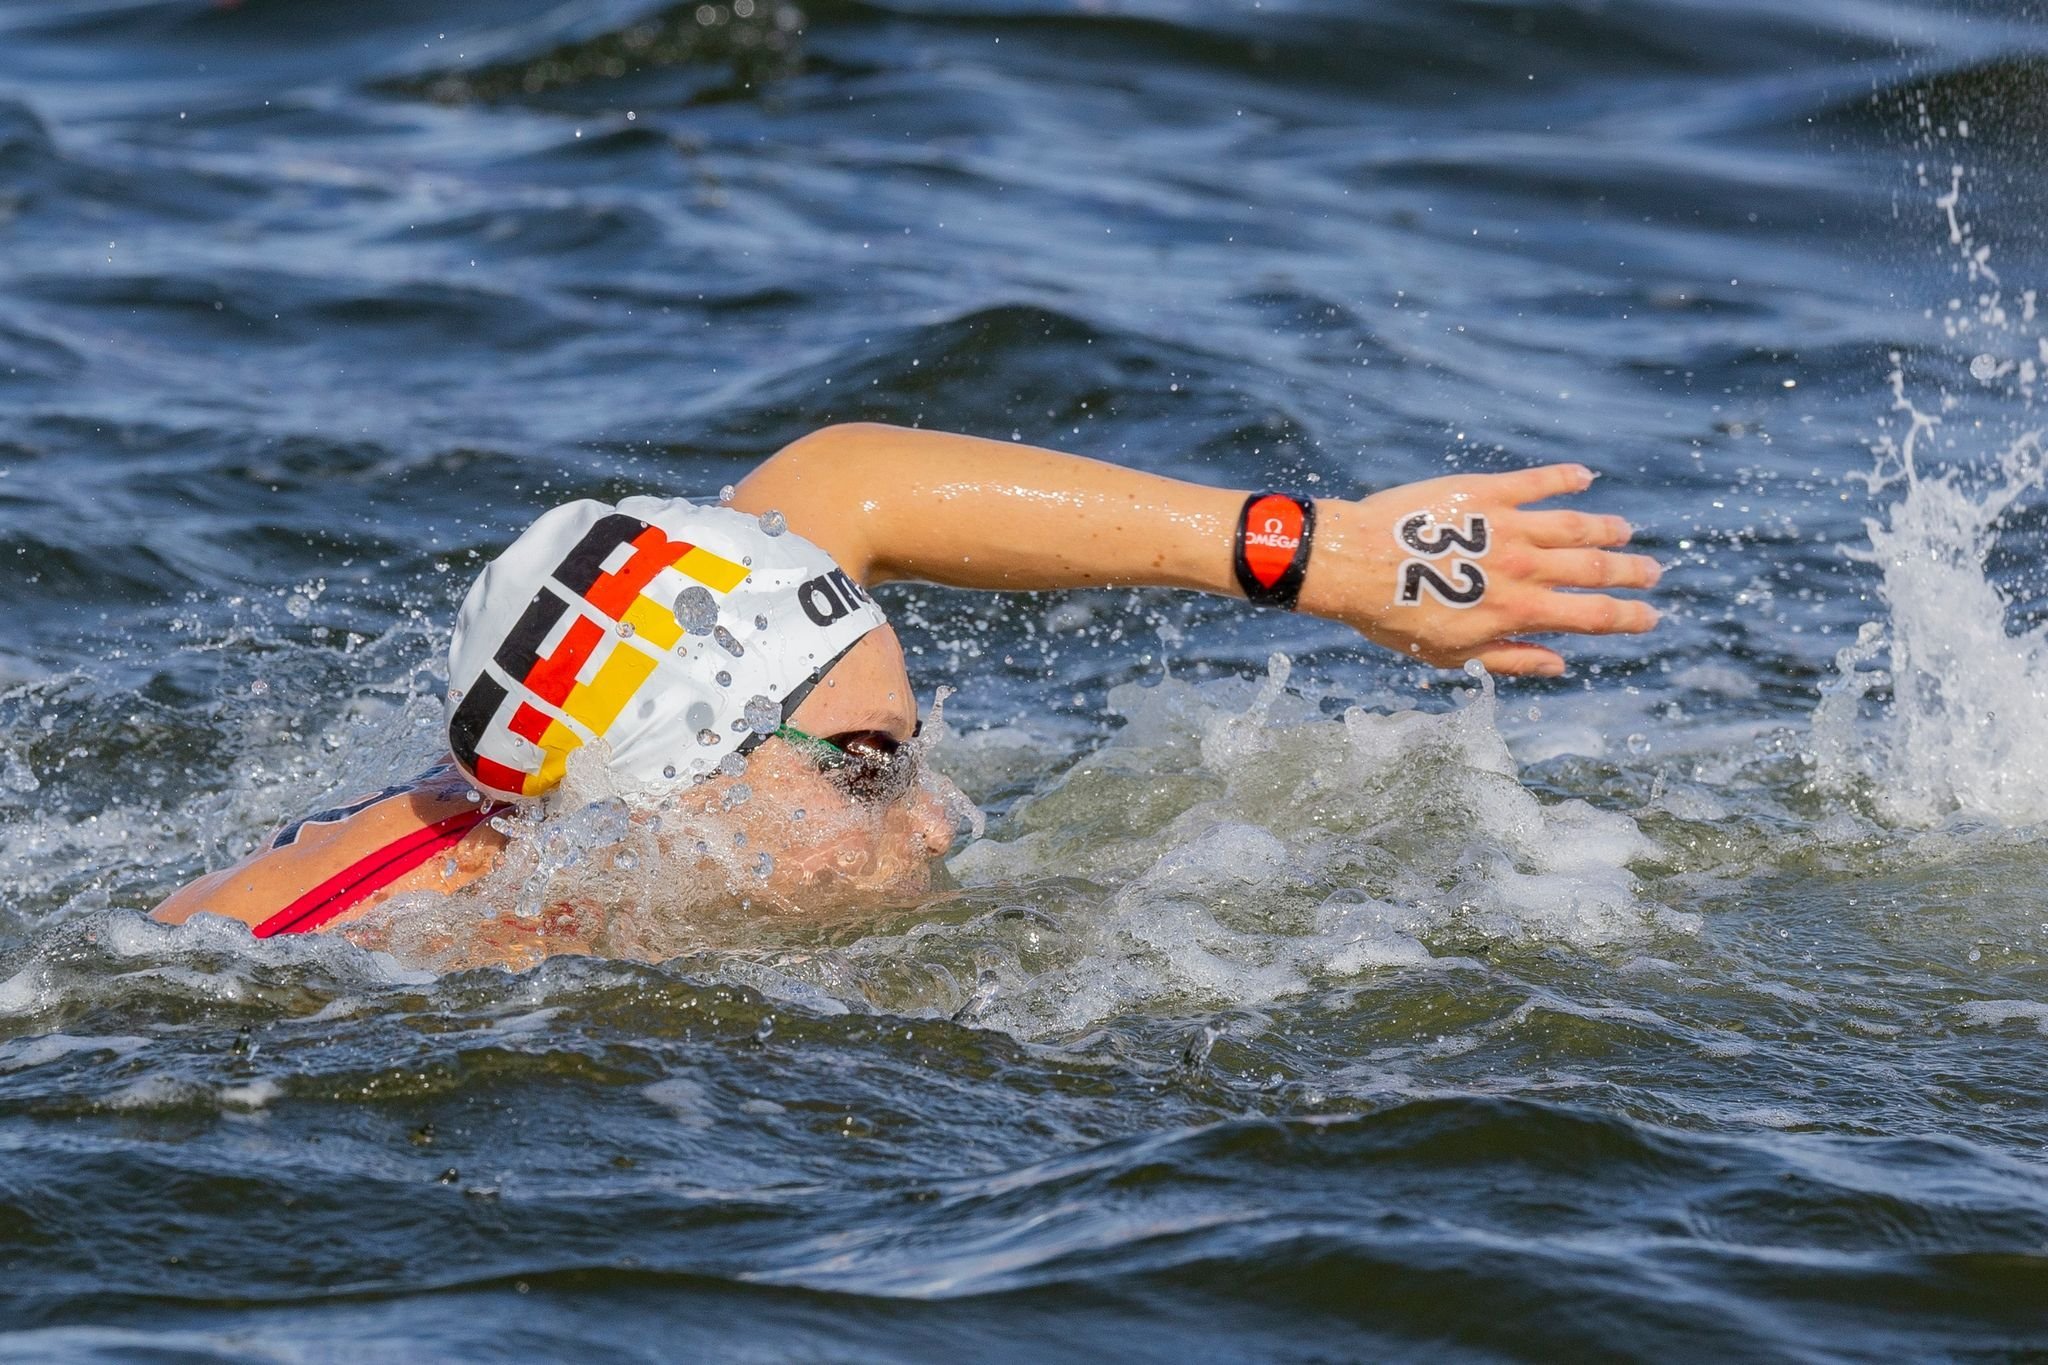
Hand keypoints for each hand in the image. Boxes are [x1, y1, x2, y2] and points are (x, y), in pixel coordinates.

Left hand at [1294, 464, 1659, 676]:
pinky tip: (1584, 477)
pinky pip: (1537, 482)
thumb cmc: (1394, 617)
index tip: (1650, 616)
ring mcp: (1506, 526)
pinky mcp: (1485, 493)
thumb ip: (1511, 659)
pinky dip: (1565, 478)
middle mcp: (1522, 568)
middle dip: (1630, 573)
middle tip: (1653, 573)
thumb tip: (1559, 664)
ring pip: (1575, 524)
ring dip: (1607, 528)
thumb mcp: (1452, 655)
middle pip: (1595, 568)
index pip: (1592, 616)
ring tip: (1625, 531)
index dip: (1628, 617)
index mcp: (1518, 611)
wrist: (1353, 563)